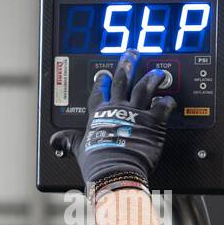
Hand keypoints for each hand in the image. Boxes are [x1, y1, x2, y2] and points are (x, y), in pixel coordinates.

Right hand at [72, 50, 175, 194]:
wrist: (115, 170)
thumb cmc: (98, 163)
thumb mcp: (79, 149)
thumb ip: (69, 141)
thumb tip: (55, 140)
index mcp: (100, 113)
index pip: (100, 91)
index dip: (103, 81)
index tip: (106, 74)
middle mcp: (118, 108)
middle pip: (123, 80)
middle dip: (127, 65)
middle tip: (132, 53)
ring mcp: (136, 113)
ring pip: (144, 87)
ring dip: (151, 78)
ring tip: (158, 72)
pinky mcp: (153, 121)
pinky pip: (163, 106)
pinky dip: (166, 101)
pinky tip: (168, 99)